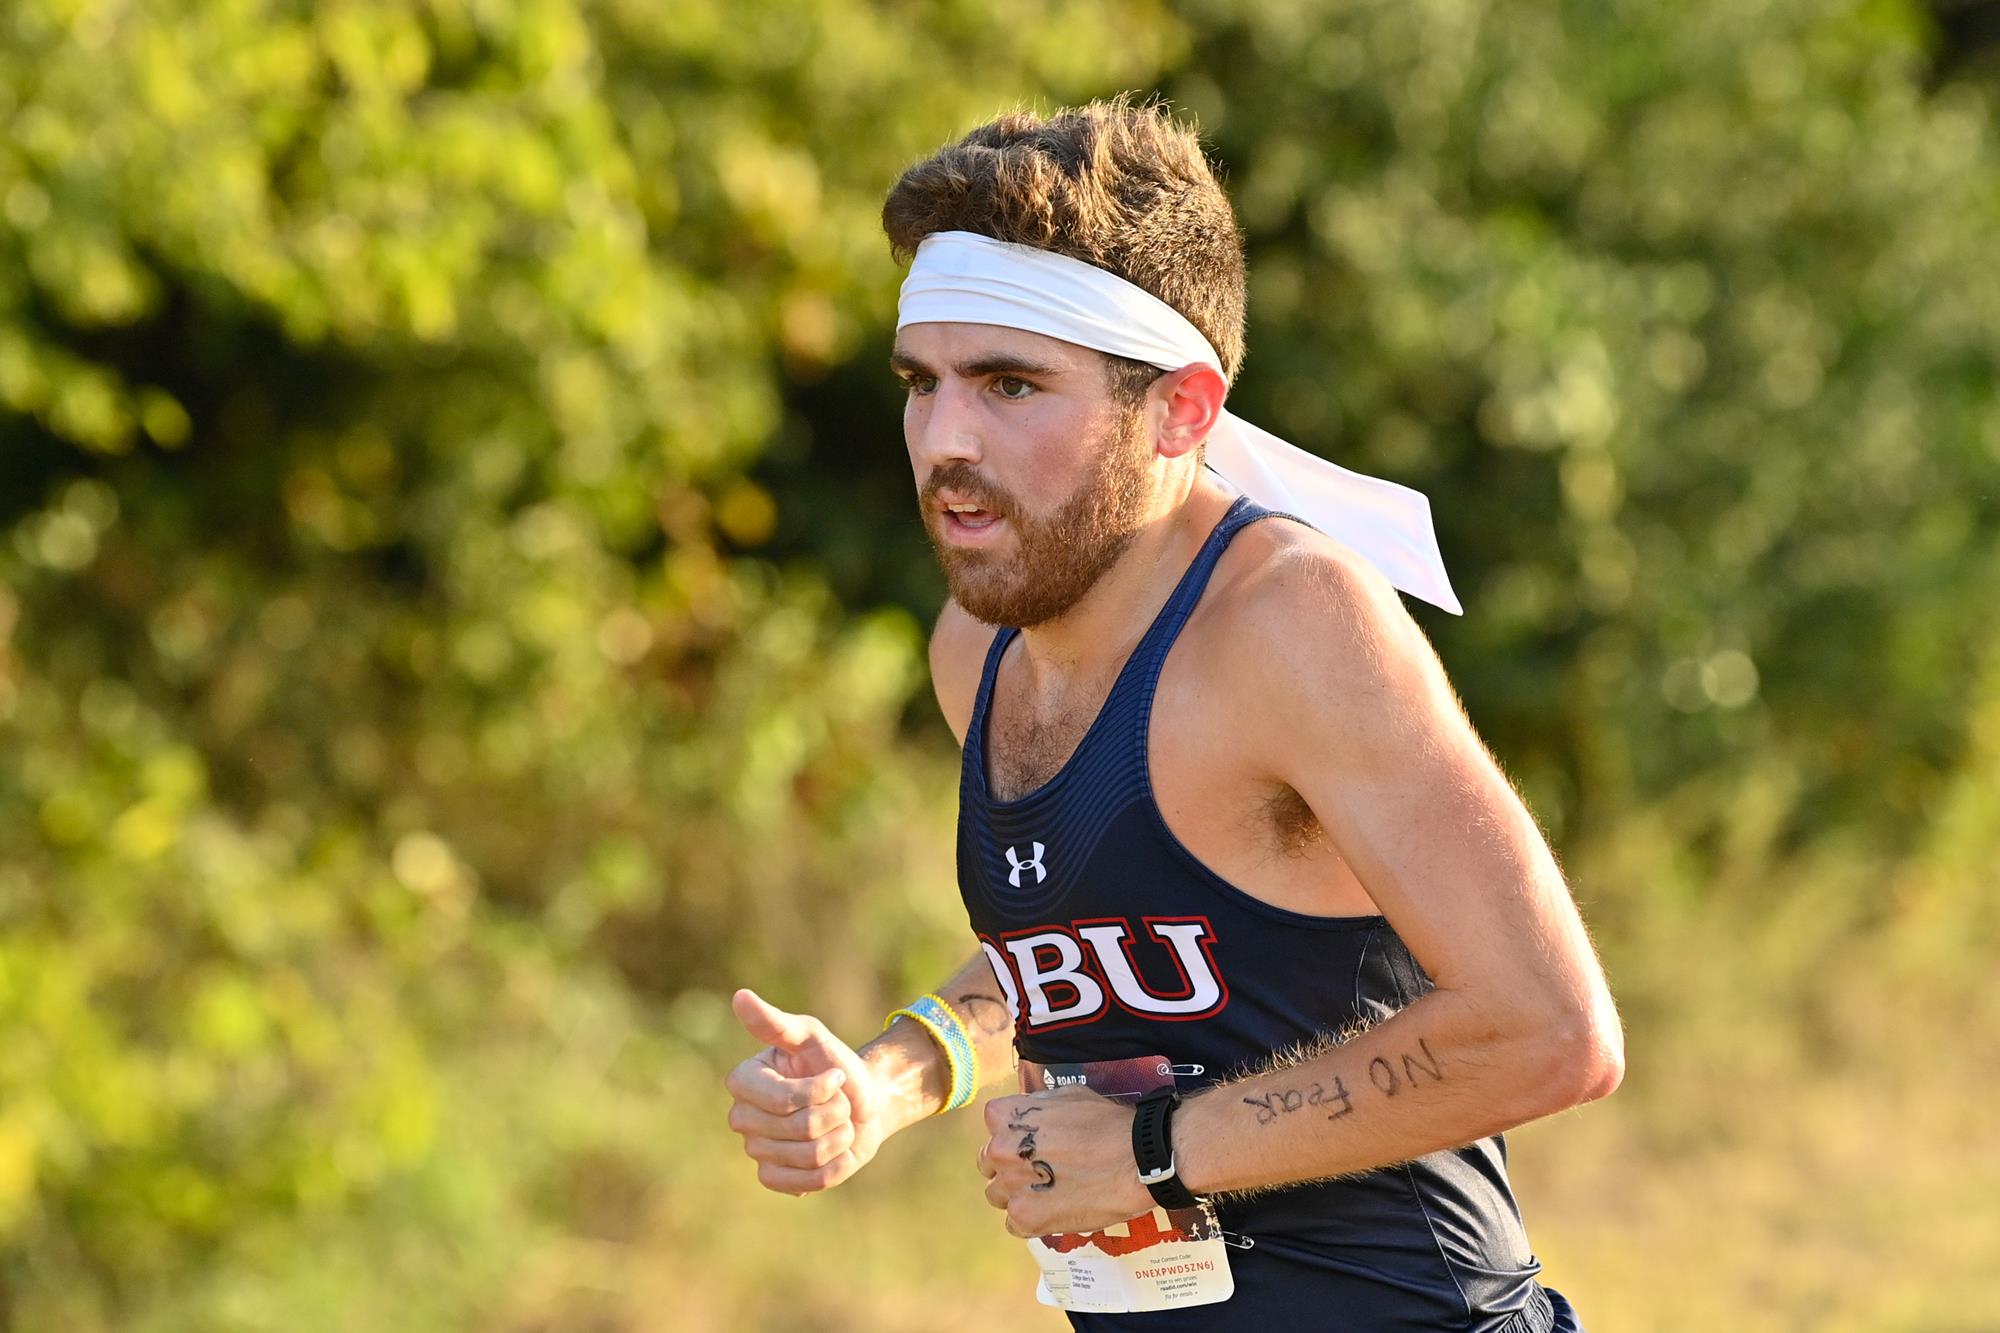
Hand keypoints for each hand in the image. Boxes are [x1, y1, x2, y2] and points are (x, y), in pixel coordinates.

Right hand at [725, 988, 887, 1194]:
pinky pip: (811, 1181)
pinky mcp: (774, 1178)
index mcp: (744, 1081)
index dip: (820, 1090)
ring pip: (810, 1155)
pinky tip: (836, 1150)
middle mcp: (742, 1117)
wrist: (864, 1101)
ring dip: (841, 1137)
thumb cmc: (834, 1064)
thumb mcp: (812, 1037)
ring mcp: (756, 1151)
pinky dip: (837, 1165)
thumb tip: (740, 996)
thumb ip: (776, 1023)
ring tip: (839, 1123)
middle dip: (836, 1112)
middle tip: (838, 1101)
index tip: (835, 1075)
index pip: (783, 1100)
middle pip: (800, 1128)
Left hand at [975, 1086, 1154, 1236]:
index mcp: (1005, 1116)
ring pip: (998, 1195)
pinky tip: (1055, 1211)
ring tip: (1048, 1194)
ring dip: (1018, 1195)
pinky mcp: (1026, 1218)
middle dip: (1010, 1166)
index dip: (1013, 1136)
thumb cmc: (1106, 1123)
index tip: (1032, 1143)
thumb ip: (1037, 1107)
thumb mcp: (1067, 1096)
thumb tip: (1030, 1113)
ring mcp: (1011, 1186)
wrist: (1136, 1160)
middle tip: (1039, 1171)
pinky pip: (1015, 1223)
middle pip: (989, 1164)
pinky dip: (1032, 1220)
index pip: (993, 1128)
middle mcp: (1000, 1150)